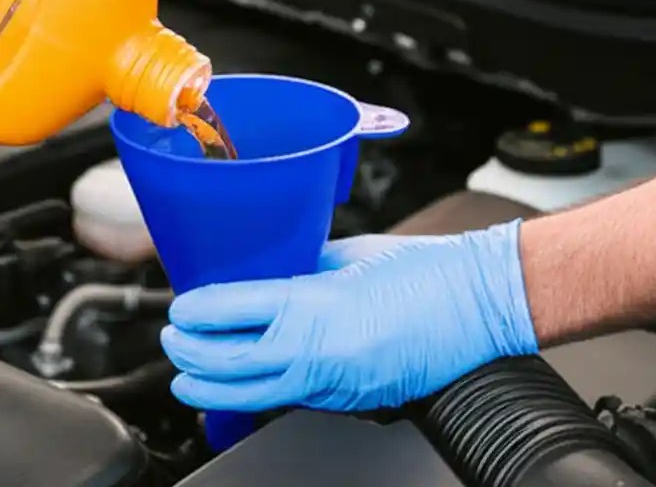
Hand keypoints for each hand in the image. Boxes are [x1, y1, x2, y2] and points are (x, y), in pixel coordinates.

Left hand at [159, 220, 537, 411]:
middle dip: (190, 354)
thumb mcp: (349, 254)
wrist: (480, 303)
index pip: (229, 311)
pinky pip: (290, 399)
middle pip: (226, 362)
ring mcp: (333, 382)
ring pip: (251, 394)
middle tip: (175, 342)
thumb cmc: (428, 272)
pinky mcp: (350, 400)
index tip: (180, 309)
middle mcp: (315, 349)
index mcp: (312, 303)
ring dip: (212, 385)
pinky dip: (258, 392)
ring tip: (189, 376)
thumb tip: (267, 275)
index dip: (194, 312)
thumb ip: (301, 268)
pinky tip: (246, 383)